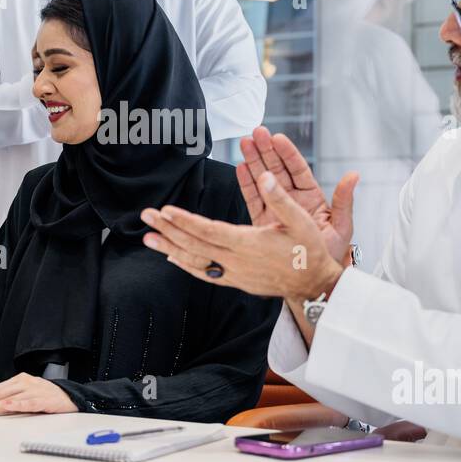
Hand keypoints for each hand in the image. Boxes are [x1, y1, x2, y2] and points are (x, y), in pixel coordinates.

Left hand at [0, 373, 78, 415]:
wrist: (72, 396)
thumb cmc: (46, 396)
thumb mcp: (25, 394)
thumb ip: (9, 398)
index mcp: (18, 381)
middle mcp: (24, 383)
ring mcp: (34, 390)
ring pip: (9, 398)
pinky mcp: (45, 399)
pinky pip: (29, 402)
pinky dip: (18, 404)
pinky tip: (8, 406)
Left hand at [142, 170, 344, 300]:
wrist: (314, 285)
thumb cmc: (309, 250)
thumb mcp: (301, 220)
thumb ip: (280, 198)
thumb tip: (265, 176)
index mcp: (249, 243)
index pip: (209, 231)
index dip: (185, 221)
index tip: (165, 210)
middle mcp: (237, 261)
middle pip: (195, 244)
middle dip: (168, 230)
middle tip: (146, 216)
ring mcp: (235, 274)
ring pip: (195, 261)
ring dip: (170, 248)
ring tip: (148, 238)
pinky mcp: (236, 281)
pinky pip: (205, 273)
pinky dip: (186, 264)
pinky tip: (172, 257)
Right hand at [237, 126, 357, 263]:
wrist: (313, 280)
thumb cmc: (330, 255)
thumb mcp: (342, 227)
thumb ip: (344, 200)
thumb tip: (354, 175)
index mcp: (312, 198)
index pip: (298, 170)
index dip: (288, 153)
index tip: (278, 138)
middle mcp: (293, 200)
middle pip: (278, 170)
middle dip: (266, 150)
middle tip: (256, 133)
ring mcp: (277, 209)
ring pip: (263, 180)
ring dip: (253, 161)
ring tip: (244, 143)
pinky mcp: (263, 221)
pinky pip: (253, 199)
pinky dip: (246, 184)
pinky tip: (240, 168)